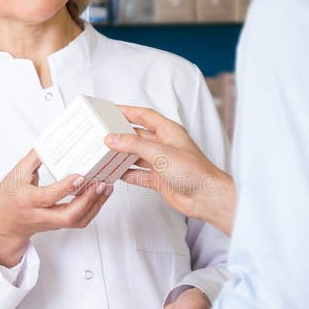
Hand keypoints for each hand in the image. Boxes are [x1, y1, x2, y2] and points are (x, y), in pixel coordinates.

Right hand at [0, 149, 112, 266]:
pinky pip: (79, 221)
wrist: (4, 225)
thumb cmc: (8, 198)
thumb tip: (50, 142)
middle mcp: (40, 214)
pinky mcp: (59, 225)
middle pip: (68, 215)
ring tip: (106, 187)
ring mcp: (51, 222)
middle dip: (88, 200)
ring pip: (77, 221)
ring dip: (95, 205)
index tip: (80, 176)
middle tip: (101, 184)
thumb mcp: (15, 174)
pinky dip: (93, 208)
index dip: (66, 187)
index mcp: (27, 200)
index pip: (48, 196)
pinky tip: (100, 195)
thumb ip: (33, 159)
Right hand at [105, 105, 235, 235]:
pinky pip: (138, 174)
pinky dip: (127, 173)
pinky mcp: (159, 179)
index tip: (111, 110)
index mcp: (168, 131)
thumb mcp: (159, 153)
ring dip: (121, 155)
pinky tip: (115, 173)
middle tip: (102, 133)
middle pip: (137, 136)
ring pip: (136, 155)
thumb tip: (113, 138)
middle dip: (120, 135)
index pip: (144, 116)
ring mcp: (161, 163)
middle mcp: (164, 145)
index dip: (128, 111)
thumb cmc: (194, 171)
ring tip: (104, 153)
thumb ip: (133, 145)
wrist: (206, 197)